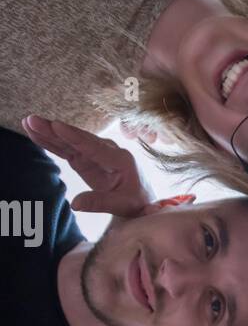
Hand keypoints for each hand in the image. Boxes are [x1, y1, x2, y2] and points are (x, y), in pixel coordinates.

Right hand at [22, 115, 157, 216]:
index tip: (56, 125)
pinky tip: (35, 134)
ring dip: (48, 132)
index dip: (74, 136)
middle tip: (33, 120)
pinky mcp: (85, 158)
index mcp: (120, 159)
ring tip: (28, 122)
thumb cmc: (135, 202)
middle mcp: (107, 151)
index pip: (93, 146)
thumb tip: (74, 204)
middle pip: (78, 139)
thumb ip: (100, 203)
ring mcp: (94, 153)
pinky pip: (66, 149)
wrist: (140, 200)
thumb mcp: (122, 205)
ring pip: (69, 141)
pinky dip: (51, 142)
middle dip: (54, 129)